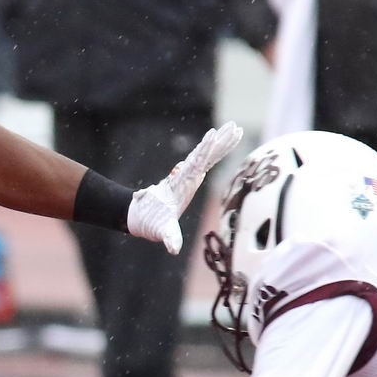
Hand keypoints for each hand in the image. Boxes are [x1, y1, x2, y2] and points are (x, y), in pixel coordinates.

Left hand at [127, 121, 243, 253]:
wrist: (140, 216)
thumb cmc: (153, 223)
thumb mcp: (164, 232)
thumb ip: (170, 239)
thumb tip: (173, 249)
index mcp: (182, 183)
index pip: (197, 163)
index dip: (206, 150)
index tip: (214, 136)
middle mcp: (186, 176)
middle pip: (205, 154)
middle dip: (219, 141)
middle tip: (234, 126)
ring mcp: (188, 176)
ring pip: (207, 155)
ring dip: (220, 143)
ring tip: (235, 128)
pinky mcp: (190, 178)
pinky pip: (206, 161)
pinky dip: (216, 152)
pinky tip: (222, 143)